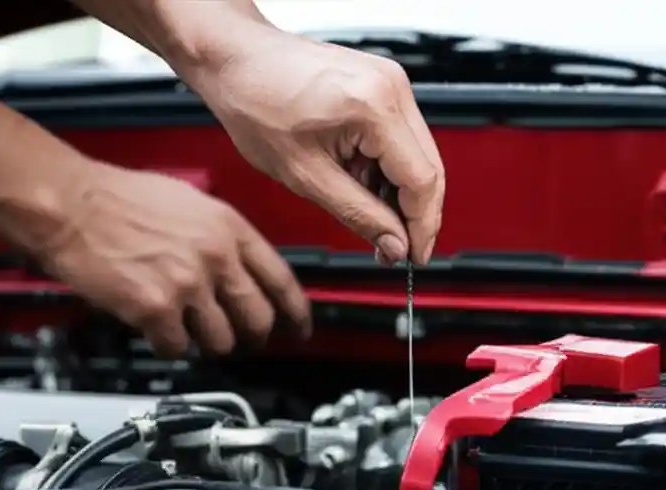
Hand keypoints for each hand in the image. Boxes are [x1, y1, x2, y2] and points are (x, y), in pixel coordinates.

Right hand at [33, 162, 310, 357]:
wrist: (69, 203)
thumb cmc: (118, 198)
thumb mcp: (191, 203)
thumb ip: (223, 238)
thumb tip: (242, 270)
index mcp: (230, 228)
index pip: (282, 281)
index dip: (296, 313)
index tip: (298, 330)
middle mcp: (217, 257)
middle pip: (258, 319)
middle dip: (253, 338)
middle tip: (243, 343)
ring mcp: (188, 285)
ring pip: (221, 341)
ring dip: (207, 343)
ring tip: (188, 329)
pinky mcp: (156, 310)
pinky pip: (177, 348)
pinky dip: (168, 346)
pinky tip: (157, 330)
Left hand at [185, 24, 444, 265]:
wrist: (236, 58)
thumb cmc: (256, 101)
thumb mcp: (305, 175)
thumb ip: (358, 214)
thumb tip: (395, 244)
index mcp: (374, 107)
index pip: (421, 180)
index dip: (422, 226)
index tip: (414, 256)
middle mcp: (391, 88)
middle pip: (429, 168)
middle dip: (415, 214)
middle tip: (396, 247)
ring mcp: (391, 82)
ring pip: (418, 154)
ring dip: (401, 193)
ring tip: (372, 217)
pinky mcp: (383, 84)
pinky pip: (403, 137)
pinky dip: (390, 168)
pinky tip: (366, 186)